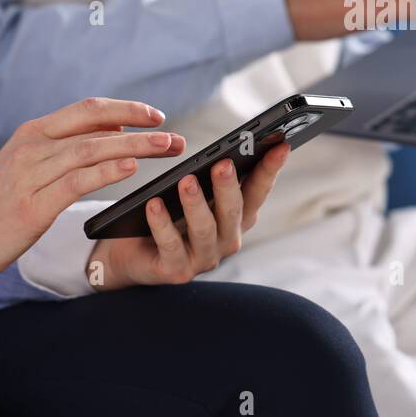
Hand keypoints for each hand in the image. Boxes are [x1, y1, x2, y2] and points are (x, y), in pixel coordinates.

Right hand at [0, 98, 184, 308]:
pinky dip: (106, 171)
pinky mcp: (30, 207)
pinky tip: (130, 168)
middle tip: (174, 136)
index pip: (87, 109)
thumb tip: (115, 133)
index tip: (157, 116)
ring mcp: (29, 176)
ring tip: (166, 147)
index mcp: (33, 133)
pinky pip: (75, 182)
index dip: (126, 109)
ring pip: (91, 150)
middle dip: (140, 127)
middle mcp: (31, 147)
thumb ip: (66, 149)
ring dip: (134, 146)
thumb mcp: (29, 168)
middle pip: (95, 126)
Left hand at [88, 143, 289, 291]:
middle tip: (223, 163)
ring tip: (186, 180)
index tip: (280, 146)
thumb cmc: (172, 216)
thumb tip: (227, 149)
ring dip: (196, 204)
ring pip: (204, 230)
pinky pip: (170, 245)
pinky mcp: (176, 270)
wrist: (134, 255)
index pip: (259, 191)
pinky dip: (162, 224)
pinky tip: (153, 205)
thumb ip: (213, 178)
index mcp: (238, 217)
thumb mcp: (197, 195)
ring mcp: (204, 258)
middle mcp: (227, 239)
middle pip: (233, 211)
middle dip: (229, 187)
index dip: (270, 170)